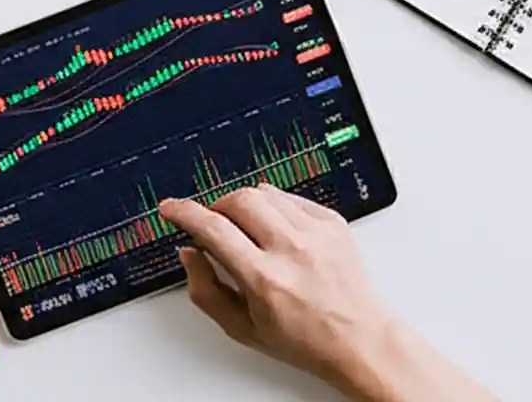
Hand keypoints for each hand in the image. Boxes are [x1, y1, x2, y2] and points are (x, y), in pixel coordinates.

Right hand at [160, 185, 494, 401]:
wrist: (359, 339)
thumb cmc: (304, 340)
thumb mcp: (242, 329)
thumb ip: (205, 291)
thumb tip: (190, 254)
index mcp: (264, 279)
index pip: (213, 229)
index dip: (185, 213)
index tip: (171, 208)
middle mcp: (291, 250)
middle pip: (238, 201)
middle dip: (216, 207)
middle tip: (213, 224)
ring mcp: (315, 233)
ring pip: (263, 192)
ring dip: (243, 204)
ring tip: (244, 227)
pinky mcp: (332, 223)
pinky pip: (290, 196)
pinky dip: (273, 204)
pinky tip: (272, 226)